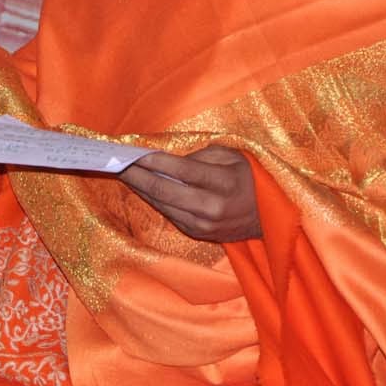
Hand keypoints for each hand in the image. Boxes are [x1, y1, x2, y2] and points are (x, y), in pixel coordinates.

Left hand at [119, 145, 261, 243]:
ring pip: (162, 203)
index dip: (152, 160)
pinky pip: (169, 214)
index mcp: (223, 183)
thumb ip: (200, 156)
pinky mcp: (198, 234)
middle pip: (163, 189)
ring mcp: (203, 225)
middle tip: (115, 162)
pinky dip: (153, 199)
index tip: (131, 151)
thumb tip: (166, 160)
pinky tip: (141, 187)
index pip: (179, 170)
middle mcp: (211, 207)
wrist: (270, 216)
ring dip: (139, 188)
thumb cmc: (250, 177)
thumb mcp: (232, 155)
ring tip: (122, 172)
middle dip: (135, 175)